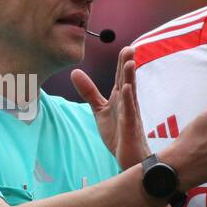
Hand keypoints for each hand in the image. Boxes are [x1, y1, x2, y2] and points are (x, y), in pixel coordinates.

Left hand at [71, 46, 150, 168]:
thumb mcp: (100, 110)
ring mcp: (130, 115)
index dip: (122, 63)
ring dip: (130, 78)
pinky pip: (129, 113)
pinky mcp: (130, 128)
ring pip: (130, 94)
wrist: (130, 159)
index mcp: (121, 98)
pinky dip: (128, 101)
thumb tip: (75, 72)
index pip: (121, 77)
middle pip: (127, 81)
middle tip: (130, 48)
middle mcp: (128, 104)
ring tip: (130, 63)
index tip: (125, 47)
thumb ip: (89, 92)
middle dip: (128, 65)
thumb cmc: (118, 133)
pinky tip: (126, 90)